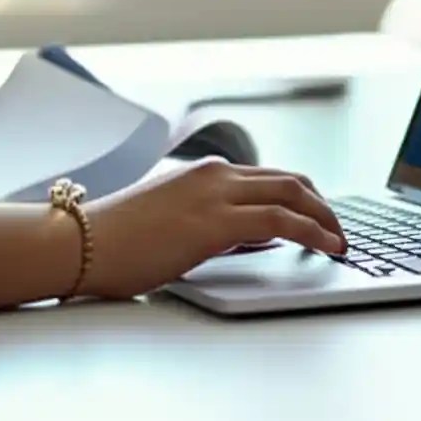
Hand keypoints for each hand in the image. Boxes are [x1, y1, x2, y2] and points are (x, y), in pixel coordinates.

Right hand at [80, 159, 346, 298]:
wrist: (80, 244)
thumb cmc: (114, 241)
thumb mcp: (169, 222)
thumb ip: (207, 223)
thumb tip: (243, 239)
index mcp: (203, 173)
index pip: (268, 177)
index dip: (302, 196)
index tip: (319, 216)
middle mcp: (215, 174)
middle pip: (290, 180)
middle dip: (322, 205)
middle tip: (337, 229)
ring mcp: (217, 194)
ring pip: (294, 194)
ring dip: (325, 218)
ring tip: (340, 241)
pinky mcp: (217, 221)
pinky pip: (282, 221)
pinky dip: (314, 232)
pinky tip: (327, 246)